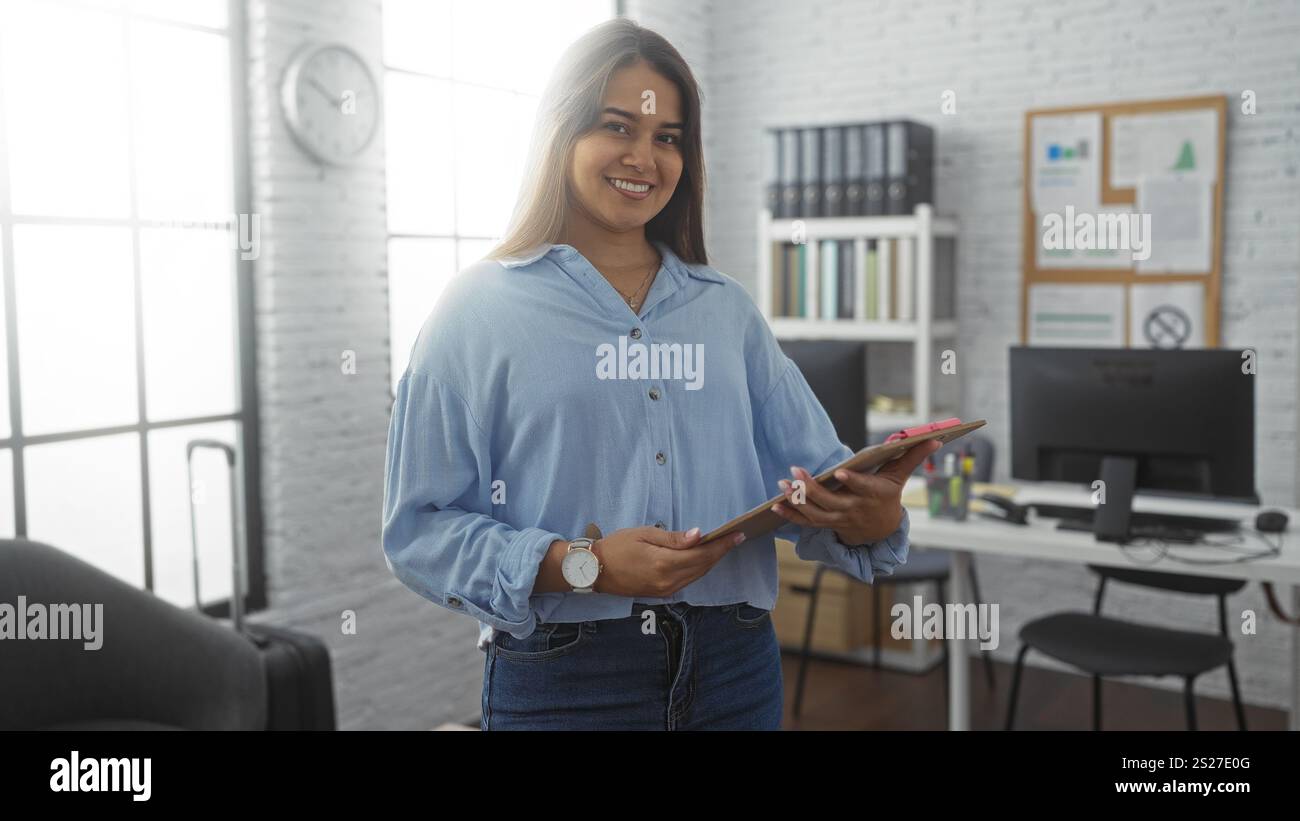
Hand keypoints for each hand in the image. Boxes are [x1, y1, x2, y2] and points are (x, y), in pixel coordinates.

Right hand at [590, 526, 746, 597]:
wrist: (596, 570)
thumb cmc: (618, 546)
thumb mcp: (645, 534)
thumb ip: (674, 538)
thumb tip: (699, 535)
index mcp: (664, 564)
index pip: (702, 554)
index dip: (722, 545)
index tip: (738, 534)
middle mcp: (668, 581)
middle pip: (703, 566)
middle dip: (720, 552)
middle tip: (734, 537)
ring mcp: (665, 590)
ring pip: (697, 575)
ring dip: (711, 561)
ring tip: (722, 546)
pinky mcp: (662, 593)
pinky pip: (687, 580)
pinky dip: (698, 568)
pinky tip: (702, 558)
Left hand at [771, 440, 941, 545]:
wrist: (881, 529)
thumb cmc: (888, 495)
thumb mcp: (901, 477)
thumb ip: (912, 456)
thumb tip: (934, 438)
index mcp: (873, 495)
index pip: (863, 488)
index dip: (852, 482)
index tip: (840, 472)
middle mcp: (854, 509)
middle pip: (831, 502)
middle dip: (812, 489)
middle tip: (796, 472)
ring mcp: (839, 519)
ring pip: (816, 514)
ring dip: (798, 502)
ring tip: (783, 487)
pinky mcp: (826, 525)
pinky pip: (807, 523)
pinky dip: (791, 516)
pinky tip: (776, 505)